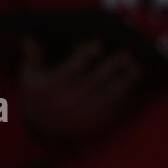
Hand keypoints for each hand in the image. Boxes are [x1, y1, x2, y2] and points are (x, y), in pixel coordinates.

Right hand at [18, 37, 144, 144]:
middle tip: (127, 53)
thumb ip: (33, 56)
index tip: (99, 43)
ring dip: (126, 80)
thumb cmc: (38, 96)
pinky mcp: (96, 122)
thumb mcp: (30, 78)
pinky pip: (115, 108)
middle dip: (113, 66)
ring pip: (110, 94)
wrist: (42, 131)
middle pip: (96, 79)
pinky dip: (126, 96)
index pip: (72, 67)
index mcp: (53, 85)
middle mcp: (70, 99)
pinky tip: (134, 85)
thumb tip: (30, 36)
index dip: (86, 54)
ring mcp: (85, 112)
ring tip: (137, 67)